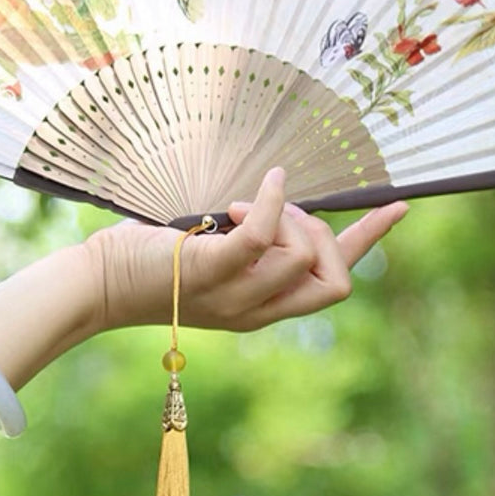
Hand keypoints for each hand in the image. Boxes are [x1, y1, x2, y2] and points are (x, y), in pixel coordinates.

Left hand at [83, 167, 407, 332]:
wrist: (98, 284)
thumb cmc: (151, 262)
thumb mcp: (216, 255)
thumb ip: (251, 241)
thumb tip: (277, 195)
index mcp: (263, 307)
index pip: (334, 283)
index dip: (370, 242)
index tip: (397, 207)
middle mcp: (257, 311)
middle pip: (336, 282)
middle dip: (324, 234)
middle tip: (277, 209)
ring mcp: (236, 297)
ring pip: (304, 258)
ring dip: (285, 216)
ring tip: (238, 205)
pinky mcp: (213, 273)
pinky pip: (264, 238)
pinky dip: (270, 203)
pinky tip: (262, 184)